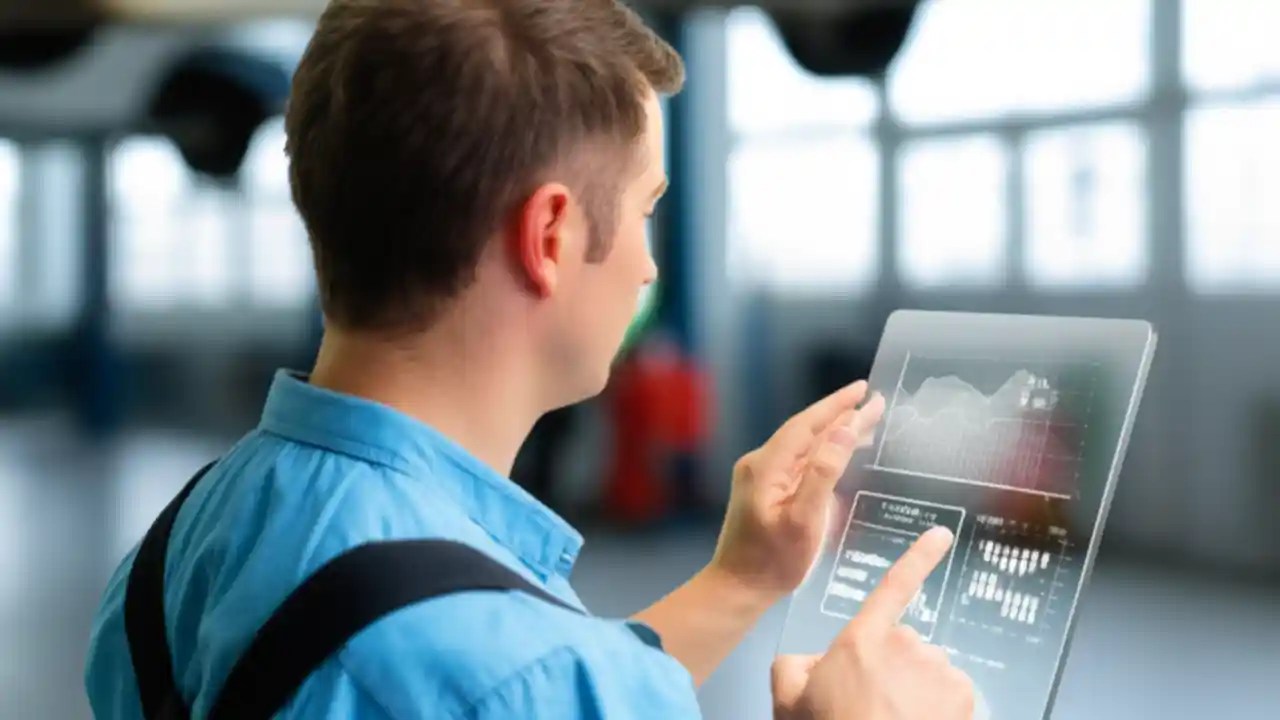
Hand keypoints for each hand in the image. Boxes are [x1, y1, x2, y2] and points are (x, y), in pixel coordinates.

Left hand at [710, 381, 885, 598]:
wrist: (738, 588)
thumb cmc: (774, 562)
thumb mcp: (804, 521)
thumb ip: (823, 474)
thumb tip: (843, 431)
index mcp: (766, 466)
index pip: (806, 424)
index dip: (835, 406)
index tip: (863, 389)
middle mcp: (759, 463)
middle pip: (805, 431)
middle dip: (840, 416)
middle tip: (874, 403)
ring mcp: (759, 475)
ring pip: (802, 445)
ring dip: (833, 433)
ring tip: (865, 422)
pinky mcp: (764, 489)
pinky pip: (797, 460)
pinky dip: (822, 452)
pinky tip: (838, 452)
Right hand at [772, 527, 975, 719]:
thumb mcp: (787, 698)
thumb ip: (794, 664)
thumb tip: (812, 660)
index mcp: (862, 641)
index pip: (893, 588)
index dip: (919, 558)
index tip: (942, 535)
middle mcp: (906, 647)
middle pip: (903, 644)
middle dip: (890, 666)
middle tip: (869, 700)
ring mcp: (939, 673)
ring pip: (929, 671)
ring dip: (915, 689)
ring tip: (891, 717)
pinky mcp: (963, 699)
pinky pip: (951, 694)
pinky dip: (939, 707)